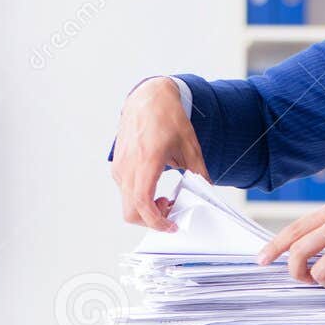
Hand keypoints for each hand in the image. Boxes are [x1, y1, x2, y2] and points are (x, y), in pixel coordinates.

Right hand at [110, 77, 210, 231]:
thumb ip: (199, 172)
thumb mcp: (190, 146)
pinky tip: (154, 186)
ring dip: (145, 209)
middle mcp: (128, 166)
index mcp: (147, 161)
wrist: (148, 98)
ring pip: (127, 203)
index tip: (171, 226)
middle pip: (131, 211)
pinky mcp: (118, 166)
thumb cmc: (167, 117)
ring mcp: (120, 167)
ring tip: (164, 198)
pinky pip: (125, 192)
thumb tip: (206, 191)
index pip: (143, 203)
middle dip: (151, 220)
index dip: (156, 221)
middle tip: (169, 210)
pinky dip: (139, 198)